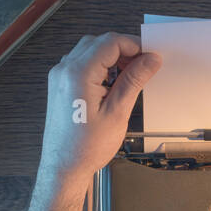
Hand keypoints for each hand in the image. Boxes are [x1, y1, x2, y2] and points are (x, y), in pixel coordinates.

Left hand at [40, 32, 161, 192]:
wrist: (63, 168)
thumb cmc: (85, 148)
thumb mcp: (117, 113)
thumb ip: (133, 81)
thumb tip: (150, 60)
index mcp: (77, 74)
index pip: (110, 42)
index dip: (134, 45)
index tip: (150, 56)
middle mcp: (64, 71)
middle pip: (99, 43)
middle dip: (124, 50)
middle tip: (143, 67)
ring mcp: (60, 77)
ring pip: (90, 51)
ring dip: (112, 58)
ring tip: (129, 78)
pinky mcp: (60, 86)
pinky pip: (81, 64)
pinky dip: (100, 68)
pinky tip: (113, 85)